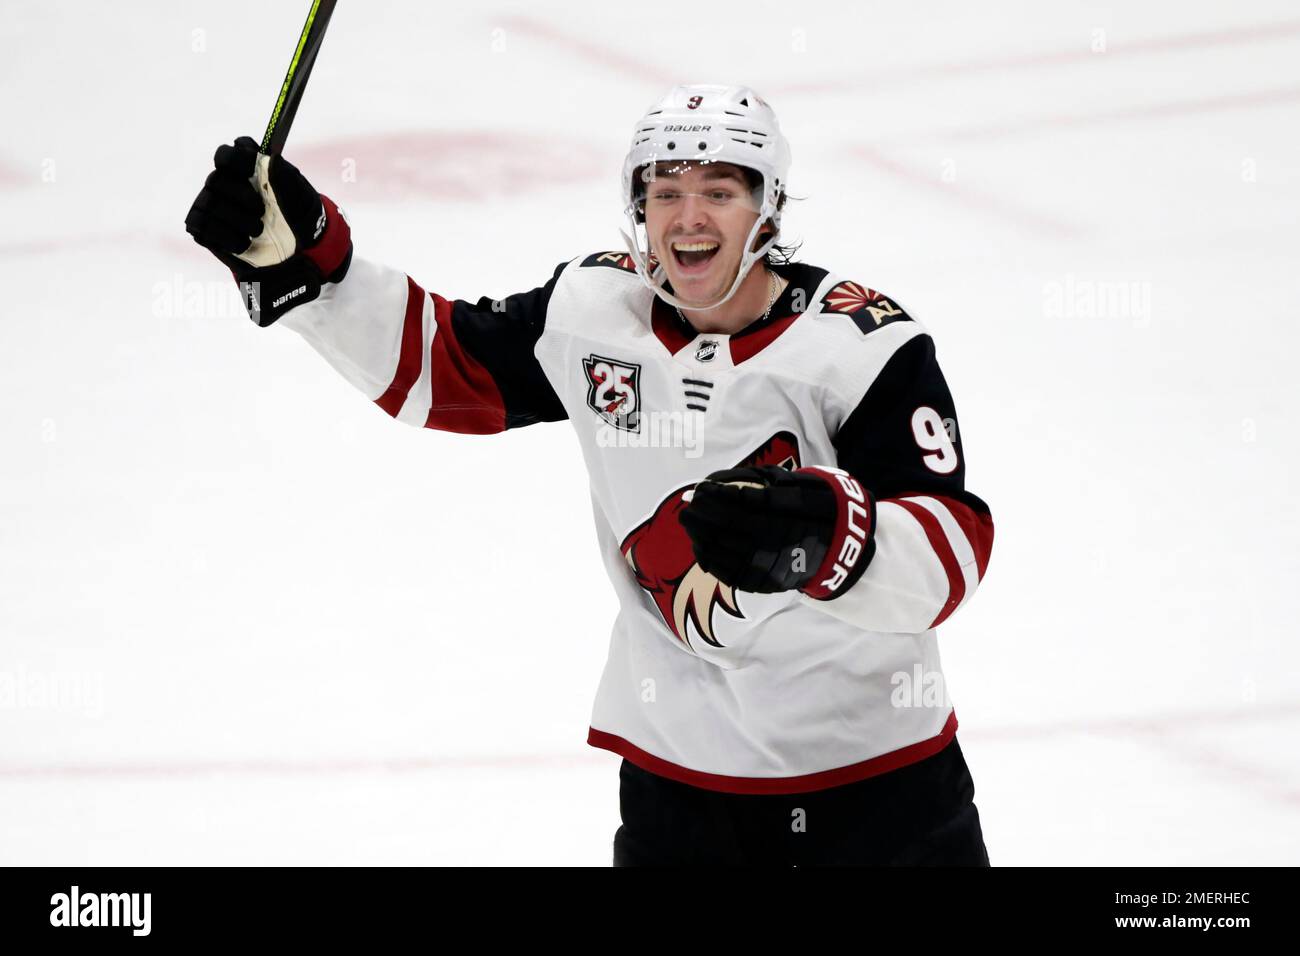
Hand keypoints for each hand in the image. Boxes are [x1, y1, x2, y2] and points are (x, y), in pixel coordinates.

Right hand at [183, 136, 350, 325]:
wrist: (294, 249)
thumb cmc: (295, 214)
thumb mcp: (298, 194)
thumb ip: (284, 174)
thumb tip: (271, 158)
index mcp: (246, 168)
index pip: (227, 154)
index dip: (234, 160)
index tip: (250, 170)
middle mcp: (225, 182)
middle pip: (215, 179)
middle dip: (241, 197)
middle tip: (261, 210)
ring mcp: (212, 204)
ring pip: (208, 203)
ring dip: (237, 220)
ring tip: (258, 230)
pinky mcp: (205, 227)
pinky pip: (201, 226)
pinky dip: (226, 237)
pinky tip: (245, 243)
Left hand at [680, 464, 873, 596]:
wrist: (841, 547)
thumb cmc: (813, 507)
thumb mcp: (795, 484)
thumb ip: (755, 480)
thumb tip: (711, 482)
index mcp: (792, 511)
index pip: (745, 501)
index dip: (717, 495)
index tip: (700, 488)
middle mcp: (783, 539)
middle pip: (731, 525)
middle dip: (703, 514)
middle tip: (687, 504)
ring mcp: (774, 564)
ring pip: (727, 550)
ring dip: (701, 535)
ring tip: (690, 521)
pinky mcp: (766, 583)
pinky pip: (729, 573)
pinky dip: (709, 558)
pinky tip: (700, 545)